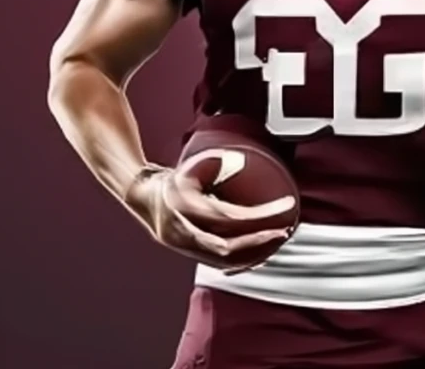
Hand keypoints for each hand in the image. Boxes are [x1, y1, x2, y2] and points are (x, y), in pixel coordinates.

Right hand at [124, 164, 293, 269]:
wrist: (140, 197)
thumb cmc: (171, 179)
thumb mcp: (193, 167)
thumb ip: (217, 165)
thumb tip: (242, 163)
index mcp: (185, 207)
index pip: (229, 216)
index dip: (257, 215)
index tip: (282, 208)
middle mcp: (183, 232)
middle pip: (226, 247)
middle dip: (258, 242)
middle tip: (284, 230)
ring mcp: (184, 246)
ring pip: (223, 260)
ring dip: (252, 254)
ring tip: (275, 240)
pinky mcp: (187, 252)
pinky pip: (217, 262)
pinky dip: (238, 260)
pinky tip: (256, 254)